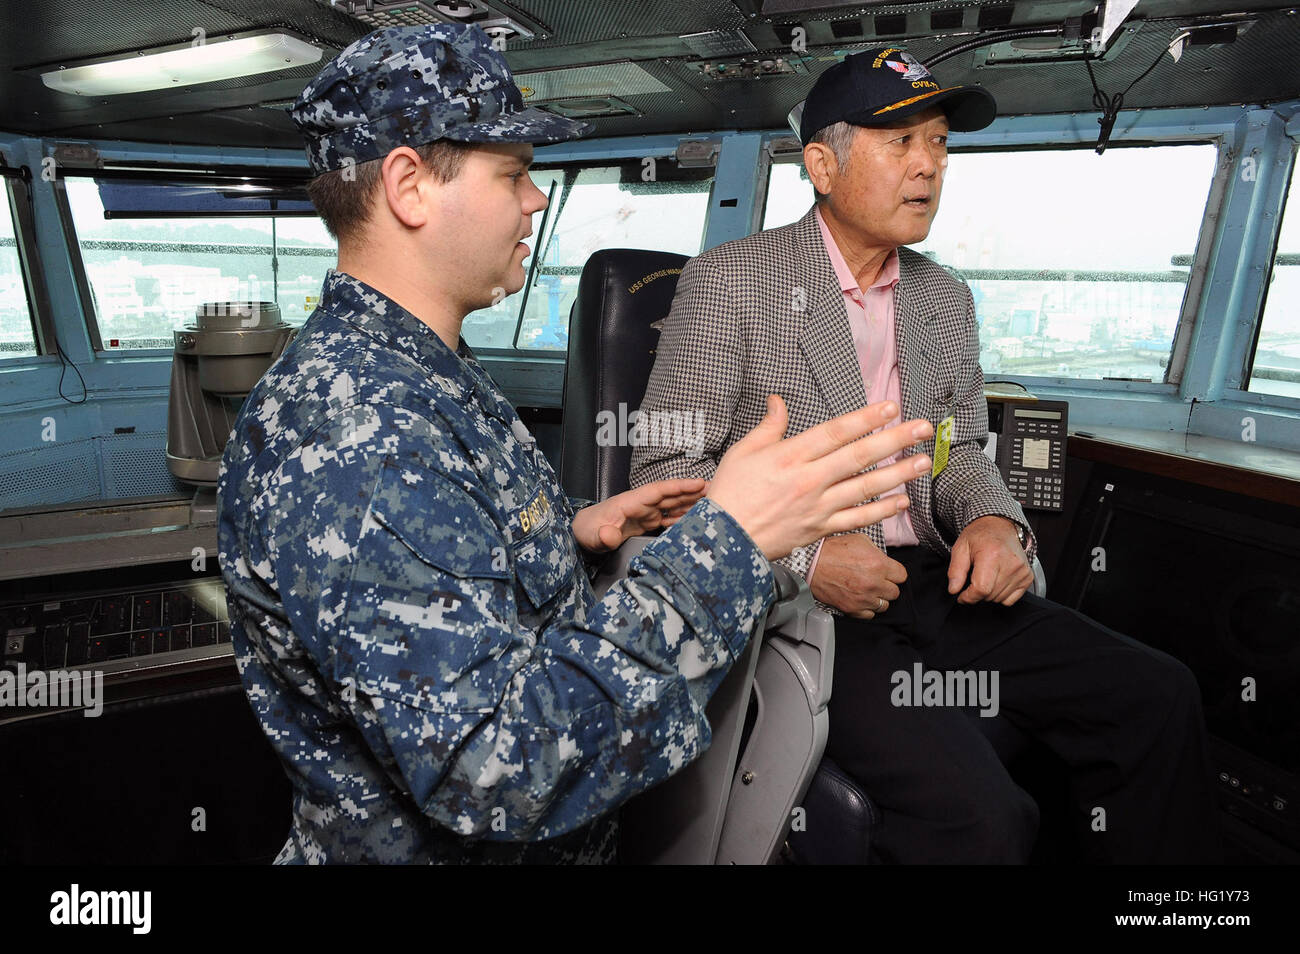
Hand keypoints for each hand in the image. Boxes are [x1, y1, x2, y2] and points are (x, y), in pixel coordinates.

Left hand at [571, 479, 707, 553]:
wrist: (580, 534)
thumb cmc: (586, 529)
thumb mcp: (593, 534)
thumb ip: (603, 535)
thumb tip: (610, 535)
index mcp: (631, 502)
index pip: (659, 490)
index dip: (679, 486)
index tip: (698, 483)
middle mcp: (641, 504)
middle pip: (671, 495)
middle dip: (692, 491)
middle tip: (717, 489)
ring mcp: (644, 512)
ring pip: (672, 505)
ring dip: (691, 502)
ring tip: (713, 502)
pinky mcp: (645, 522)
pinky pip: (668, 517)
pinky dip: (682, 517)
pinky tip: (695, 518)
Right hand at [707, 395, 931, 560]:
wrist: (723, 541)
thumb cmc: (730, 494)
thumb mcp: (743, 452)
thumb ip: (768, 426)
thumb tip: (778, 402)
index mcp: (790, 456)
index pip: (836, 432)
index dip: (865, 418)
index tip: (891, 407)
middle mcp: (809, 480)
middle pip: (859, 456)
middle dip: (895, 440)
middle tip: (923, 429)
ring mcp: (818, 507)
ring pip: (865, 487)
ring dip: (898, 474)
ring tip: (923, 461)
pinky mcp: (820, 529)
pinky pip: (858, 519)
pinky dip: (882, 511)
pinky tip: (902, 500)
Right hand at [810, 535, 907, 618]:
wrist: (811, 564)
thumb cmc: (832, 550)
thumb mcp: (860, 540)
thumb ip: (877, 552)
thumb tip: (886, 560)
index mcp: (878, 564)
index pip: (902, 576)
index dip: (895, 573)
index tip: (888, 572)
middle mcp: (874, 583)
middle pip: (895, 592)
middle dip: (887, 585)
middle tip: (877, 580)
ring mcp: (863, 598)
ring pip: (884, 605)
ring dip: (878, 598)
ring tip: (868, 590)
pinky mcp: (852, 608)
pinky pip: (870, 615)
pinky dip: (866, 608)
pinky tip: (860, 598)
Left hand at [946, 515, 1033, 605]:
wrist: (1000, 526)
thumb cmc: (980, 536)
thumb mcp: (960, 548)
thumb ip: (955, 571)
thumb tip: (953, 589)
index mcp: (992, 555)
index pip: (981, 589)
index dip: (968, 597)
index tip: (961, 596)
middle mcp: (1010, 564)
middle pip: (990, 596)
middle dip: (976, 594)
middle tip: (972, 580)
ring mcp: (1022, 571)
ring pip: (1000, 599)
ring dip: (989, 594)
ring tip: (985, 576)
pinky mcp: (1028, 576)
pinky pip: (1011, 599)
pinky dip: (1001, 595)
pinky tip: (996, 580)